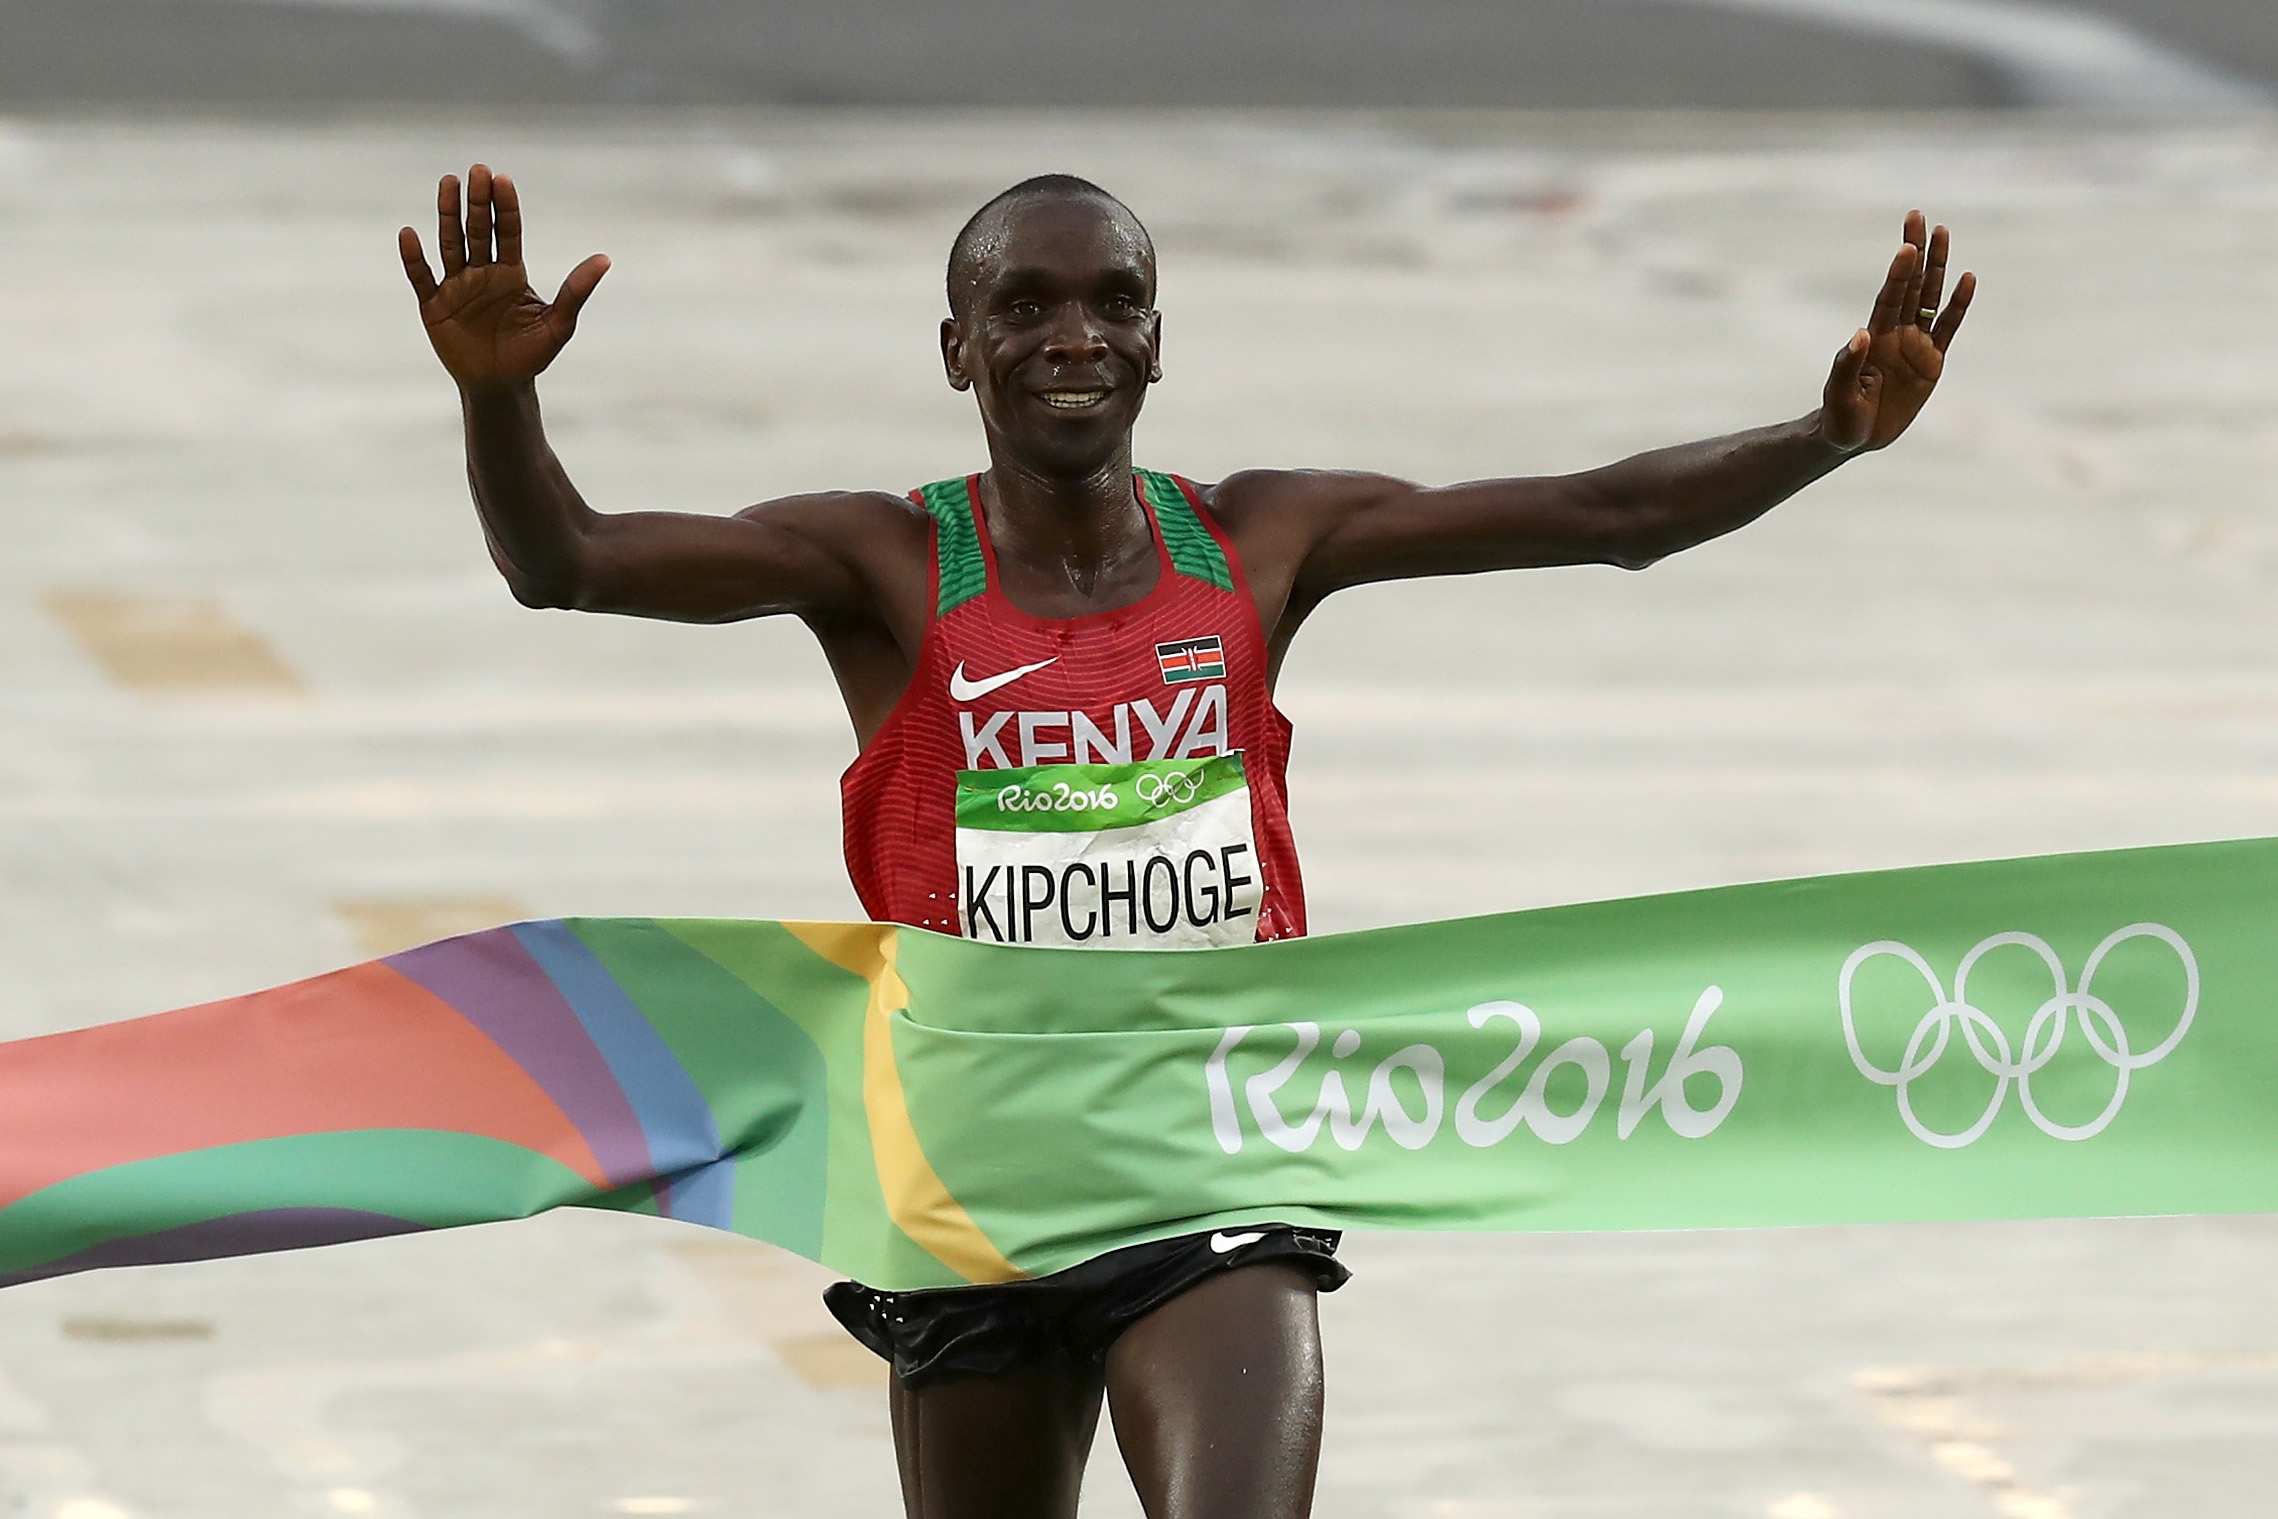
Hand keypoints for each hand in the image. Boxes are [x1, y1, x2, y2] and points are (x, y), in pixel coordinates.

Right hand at [397, 164, 609, 387]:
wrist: (501, 385)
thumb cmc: (531, 355)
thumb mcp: (558, 324)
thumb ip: (576, 291)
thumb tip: (605, 259)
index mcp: (511, 273)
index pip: (508, 232)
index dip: (506, 207)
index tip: (502, 179)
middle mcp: (483, 272)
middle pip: (479, 230)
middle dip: (478, 202)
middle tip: (477, 171)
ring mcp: (457, 286)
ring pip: (450, 244)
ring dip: (448, 215)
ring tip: (448, 183)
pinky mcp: (434, 305)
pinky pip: (421, 277)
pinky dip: (414, 257)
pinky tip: (409, 234)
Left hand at [1819, 210, 1976, 452]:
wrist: (1855, 437)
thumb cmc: (1840, 416)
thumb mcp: (1839, 394)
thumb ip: (1847, 365)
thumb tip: (1861, 333)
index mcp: (1874, 337)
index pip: (1890, 298)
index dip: (1899, 273)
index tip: (1907, 246)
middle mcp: (1896, 333)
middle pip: (1910, 285)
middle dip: (1915, 251)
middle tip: (1918, 216)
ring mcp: (1916, 345)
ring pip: (1930, 298)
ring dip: (1937, 267)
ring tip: (1943, 233)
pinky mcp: (1931, 362)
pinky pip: (1949, 327)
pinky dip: (1959, 304)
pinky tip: (1967, 278)